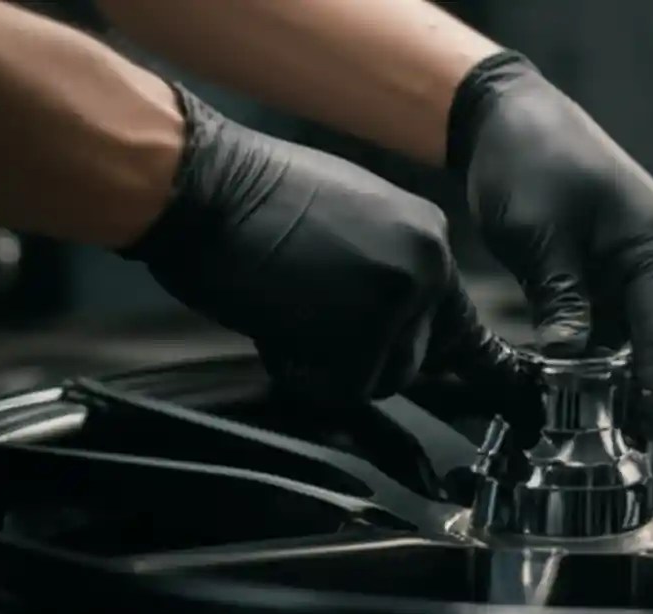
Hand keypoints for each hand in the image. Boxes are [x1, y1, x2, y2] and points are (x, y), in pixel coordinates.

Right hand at [126, 83, 523, 405]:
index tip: (431, 373)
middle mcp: (428, 265)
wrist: (205, 184)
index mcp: (427, 234)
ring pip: (384, 380)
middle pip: (416, 358)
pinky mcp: (365, 334)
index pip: (447, 317)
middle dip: (362, 357)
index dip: (416, 345)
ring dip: (331, 368)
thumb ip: (381, 268)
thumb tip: (390, 321)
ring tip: (287, 316)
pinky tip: (274, 328)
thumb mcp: (346, 220)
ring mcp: (400, 300)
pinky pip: (344, 390)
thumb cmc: (250, 200)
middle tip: (306, 318)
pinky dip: (302, 375)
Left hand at [447, 52, 652, 443]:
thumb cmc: (529, 162)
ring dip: (637, 380)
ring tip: (615, 432)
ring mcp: (639, 263)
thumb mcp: (540, 235)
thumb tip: (568, 359)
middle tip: (635, 449)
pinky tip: (592, 392)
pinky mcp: (612, 270)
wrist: (507, 117)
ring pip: (651, 337)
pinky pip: (622, 324)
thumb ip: (561, 298)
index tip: (643, 430)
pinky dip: (613, 359)